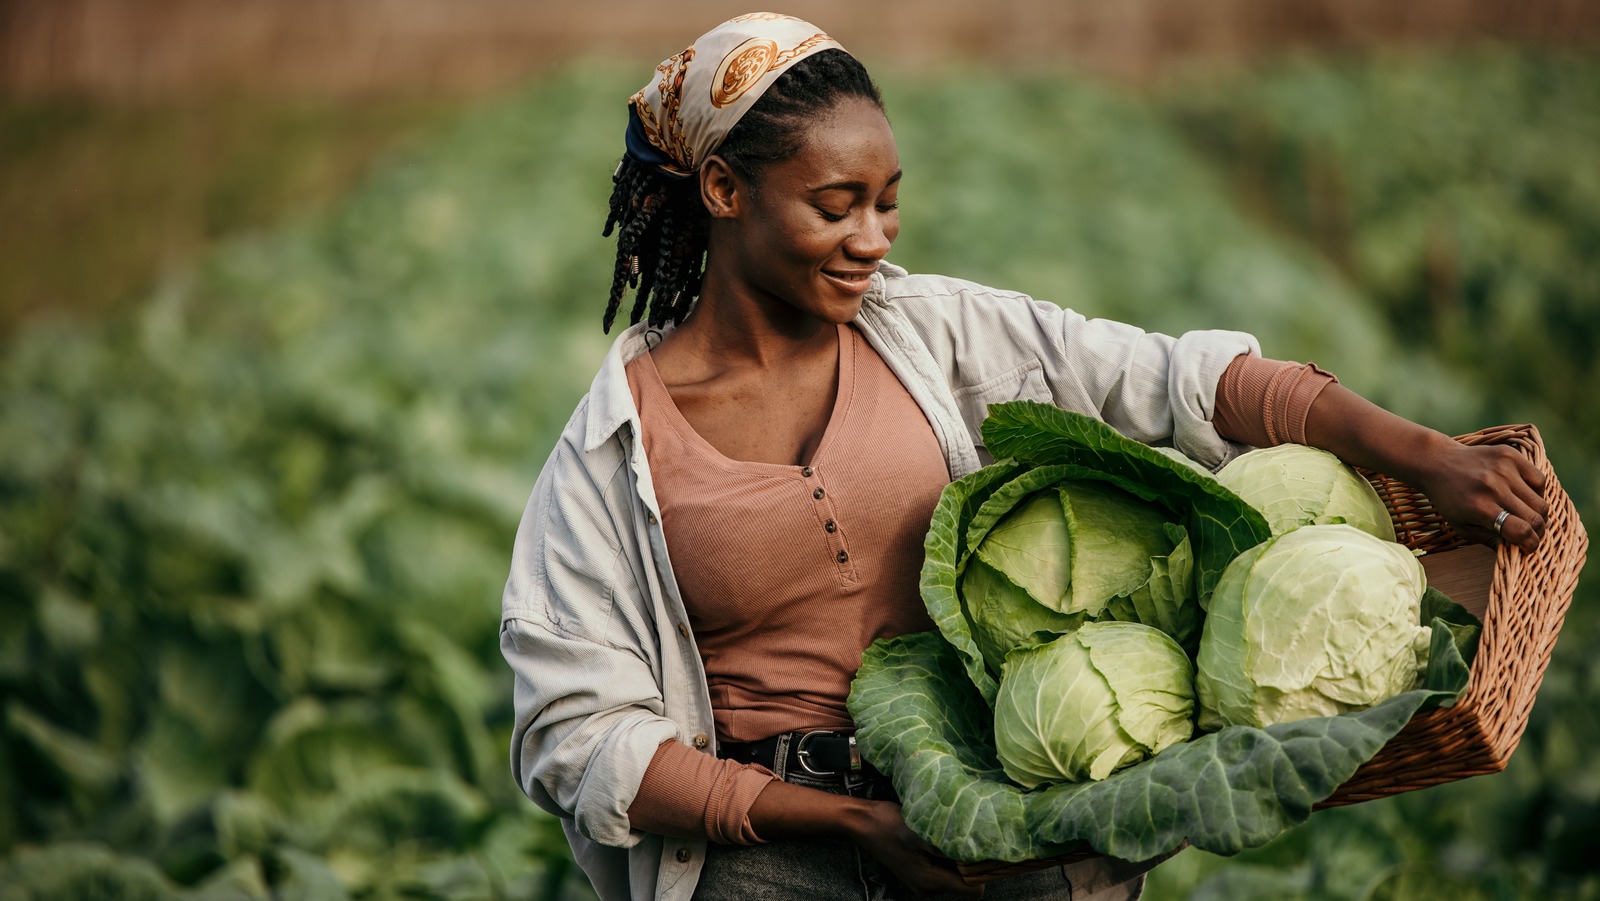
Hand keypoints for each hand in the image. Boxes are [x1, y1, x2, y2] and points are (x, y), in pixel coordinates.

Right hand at [852, 800, 983, 898]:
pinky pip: (944, 869)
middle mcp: (927, 887)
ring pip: (955, 876)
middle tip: (971, 837)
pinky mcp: (919, 872)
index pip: (973, 890)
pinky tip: (941, 838)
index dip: (982, 873)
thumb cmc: (887, 824)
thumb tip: (973, 851)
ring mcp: (923, 881)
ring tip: (953, 834)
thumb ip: (944, 846)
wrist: (862, 822)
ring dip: (959, 858)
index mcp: (929, 881)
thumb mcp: (917, 831)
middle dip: (971, 864)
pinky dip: (948, 857)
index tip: (983, 850)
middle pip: (965, 884)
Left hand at [1410, 439, 1547, 552]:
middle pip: (1535, 518)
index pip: (1521, 531)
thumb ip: (1489, 539)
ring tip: (1527, 515)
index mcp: (1480, 507)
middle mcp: (1494, 487)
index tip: (1529, 547)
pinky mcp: (1510, 455)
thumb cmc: (1449, 500)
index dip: (1531, 544)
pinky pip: (1539, 479)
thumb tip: (1516, 551)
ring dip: (1539, 513)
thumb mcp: (1461, 526)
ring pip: (1540, 501)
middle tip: (1531, 534)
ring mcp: (1504, 469)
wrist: (1438, 463)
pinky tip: (1525, 496)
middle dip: (1538, 532)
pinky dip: (1537, 492)